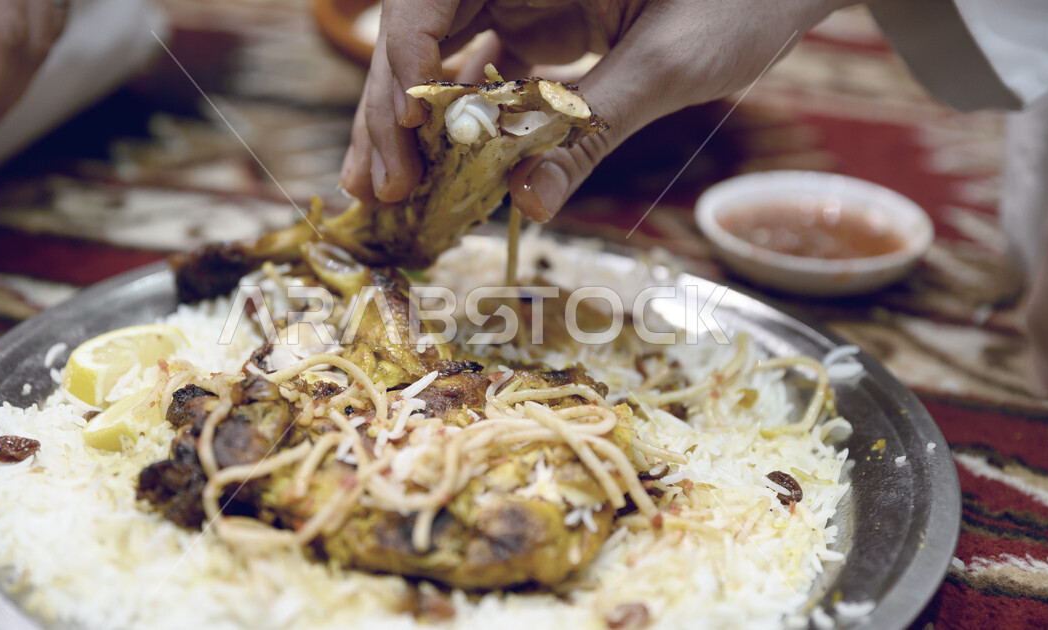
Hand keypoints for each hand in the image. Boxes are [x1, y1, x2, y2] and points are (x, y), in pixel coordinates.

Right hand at [340, 0, 855, 219]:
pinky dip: (467, 127)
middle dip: (392, 110)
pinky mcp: (546, 31)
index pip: (431, 2)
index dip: (402, 68)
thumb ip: (594, 128)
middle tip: (376, 185)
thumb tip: (529, 204)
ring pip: (446, 63)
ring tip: (388, 188)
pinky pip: (489, 79)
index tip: (400, 134)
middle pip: (424, 38)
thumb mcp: (671, 62)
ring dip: (415, 127)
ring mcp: (526, 1)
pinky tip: (445, 173)